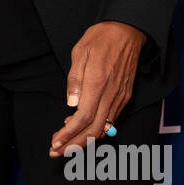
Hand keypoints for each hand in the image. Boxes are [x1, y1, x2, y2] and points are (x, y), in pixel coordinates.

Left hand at [49, 21, 147, 155]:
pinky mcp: (125, 96)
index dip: (69, 134)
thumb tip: (71, 105)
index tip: (55, 143)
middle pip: (94, 130)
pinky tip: (82, 129)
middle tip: (56, 153)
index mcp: (97, 83)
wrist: (128, 31)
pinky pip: (111, 120)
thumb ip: (75, 80)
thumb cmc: (101, 38)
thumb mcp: (80, 52)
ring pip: (104, 128)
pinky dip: (96, 130)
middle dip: (74, 145)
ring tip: (66, 146)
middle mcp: (111, 94)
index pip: (83, 118)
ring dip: (85, 141)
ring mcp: (120, 97)